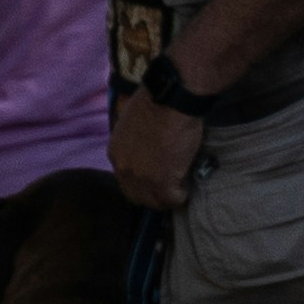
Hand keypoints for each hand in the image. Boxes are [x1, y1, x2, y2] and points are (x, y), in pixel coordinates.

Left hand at [103, 86, 195, 207]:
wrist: (171, 100)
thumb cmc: (155, 101)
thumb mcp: (130, 120)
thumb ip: (132, 138)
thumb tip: (143, 143)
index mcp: (116, 154)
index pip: (125, 181)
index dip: (142, 182)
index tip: (155, 178)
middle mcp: (125, 170)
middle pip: (137, 196)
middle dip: (153, 194)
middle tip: (170, 185)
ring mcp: (142, 179)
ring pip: (155, 202)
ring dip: (168, 196)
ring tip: (181, 186)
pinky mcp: (163, 184)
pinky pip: (173, 200)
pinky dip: (182, 195)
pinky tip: (188, 184)